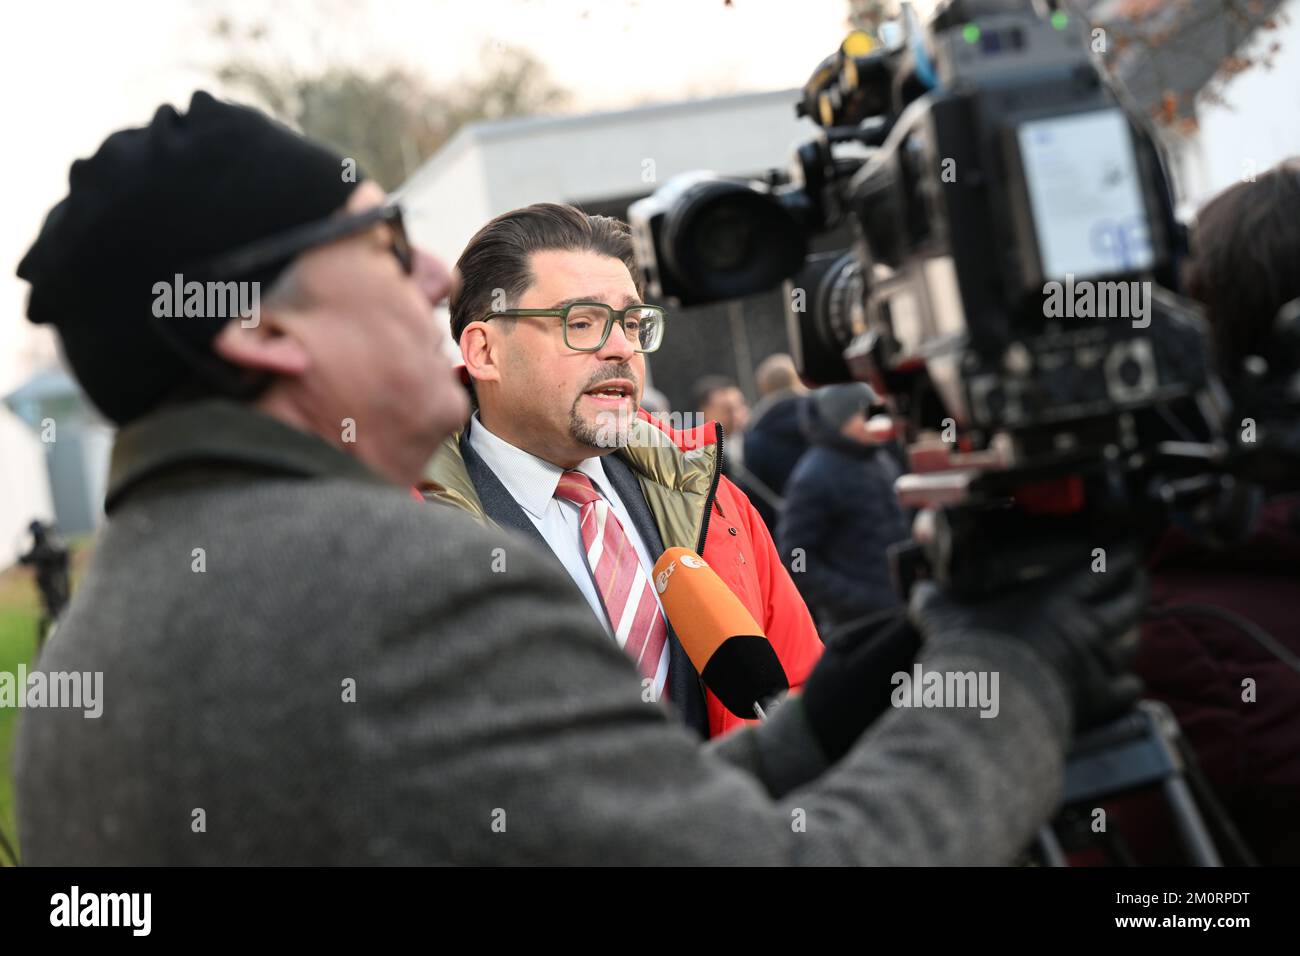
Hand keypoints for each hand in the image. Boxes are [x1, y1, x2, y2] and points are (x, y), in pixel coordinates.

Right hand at [908, 543, 1145, 732]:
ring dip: (1132, 635)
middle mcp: (1084, 625)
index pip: (1103, 565)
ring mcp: (1095, 663)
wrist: (987, 704)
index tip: (1129, 543)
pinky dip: (1127, 684)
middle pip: (1129, 600)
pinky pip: (1128, 688)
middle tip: (1137, 576)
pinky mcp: (1098, 699)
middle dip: (1137, 585)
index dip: (1122, 552)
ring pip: (1131, 644)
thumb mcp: (943, 615)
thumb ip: (936, 599)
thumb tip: (922, 591)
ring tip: (1129, 630)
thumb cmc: (970, 653)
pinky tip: (1125, 683)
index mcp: (1054, 596)